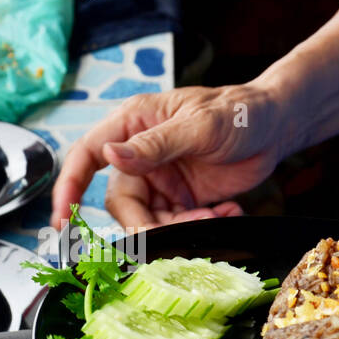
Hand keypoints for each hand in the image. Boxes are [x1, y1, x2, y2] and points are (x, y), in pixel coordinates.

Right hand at [49, 84, 291, 229]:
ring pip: (149, 220)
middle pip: (121, 202)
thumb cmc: (239, 111)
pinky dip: (200, 226)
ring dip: (180, 228)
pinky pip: (176, 225)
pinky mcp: (181, 199)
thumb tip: (110, 156)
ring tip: (217, 215)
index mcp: (133, 124)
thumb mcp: (199, 125)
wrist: (277, 126)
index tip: (62, 218)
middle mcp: (140, 154)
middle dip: (146, 224)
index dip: (68, 187)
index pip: (87, 155)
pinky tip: (228, 212)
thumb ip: (155, 144)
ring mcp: (160, 179)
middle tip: (182, 227)